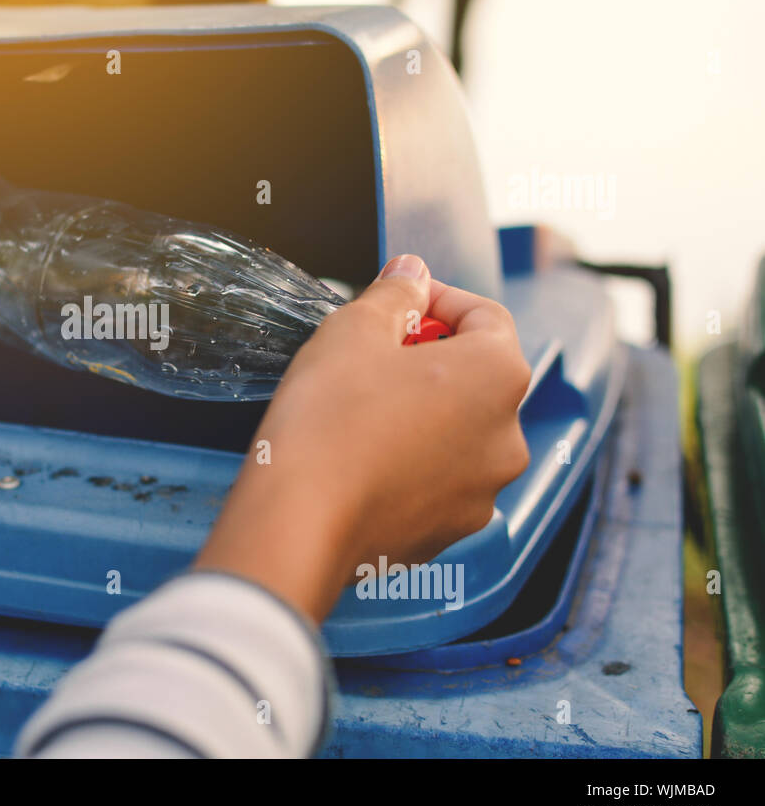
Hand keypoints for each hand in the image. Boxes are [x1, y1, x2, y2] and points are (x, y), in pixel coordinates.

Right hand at [194, 254, 532, 623]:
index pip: (486, 315)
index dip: (437, 299)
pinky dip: (408, 463)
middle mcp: (507, 437)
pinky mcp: (449, 531)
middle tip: (369, 356)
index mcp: (498, 375)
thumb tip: (412, 274)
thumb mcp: (353, 330)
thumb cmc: (327, 423)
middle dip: (428, 359)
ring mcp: (482, 492)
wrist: (298, 524)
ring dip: (420, 413)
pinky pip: (436, 481)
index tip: (397, 302)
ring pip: (457, 433)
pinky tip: (359, 458)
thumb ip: (395, 293)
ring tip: (358, 411)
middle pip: (476, 377)